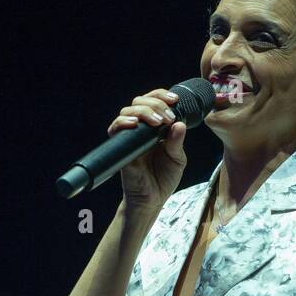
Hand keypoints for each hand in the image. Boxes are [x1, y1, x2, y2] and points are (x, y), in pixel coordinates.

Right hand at [107, 87, 188, 211]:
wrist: (152, 199)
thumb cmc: (164, 179)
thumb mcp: (177, 159)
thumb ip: (177, 142)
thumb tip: (180, 124)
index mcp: (156, 128)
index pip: (154, 102)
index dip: (162, 96)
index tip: (175, 100)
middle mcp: (141, 129)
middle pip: (140, 101)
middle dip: (156, 103)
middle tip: (168, 117)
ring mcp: (130, 137)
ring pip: (128, 111)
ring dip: (144, 111)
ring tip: (158, 122)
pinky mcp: (121, 147)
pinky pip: (115, 128)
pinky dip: (123, 122)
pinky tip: (135, 124)